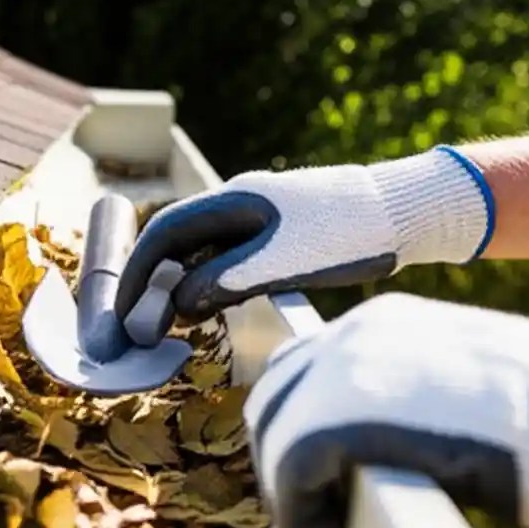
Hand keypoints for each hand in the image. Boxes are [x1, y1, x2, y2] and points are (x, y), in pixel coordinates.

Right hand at [115, 146, 495, 325]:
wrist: (407, 212)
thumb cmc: (347, 235)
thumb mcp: (282, 263)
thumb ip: (225, 281)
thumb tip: (175, 304)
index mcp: (235, 200)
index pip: (165, 233)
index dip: (137, 273)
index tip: (122, 313)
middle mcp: (239, 202)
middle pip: (177, 241)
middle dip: (151, 283)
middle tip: (137, 327)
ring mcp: (260, 215)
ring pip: (202, 250)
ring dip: (179, 285)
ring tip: (166, 326)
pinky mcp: (280, 231)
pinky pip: (227, 255)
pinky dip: (208, 282)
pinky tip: (208, 308)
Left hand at [243, 292, 528, 527]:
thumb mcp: (467, 377)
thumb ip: (414, 390)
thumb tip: (389, 432)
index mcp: (386, 319)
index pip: (307, 360)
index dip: (301, 415)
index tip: (316, 461)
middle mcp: (351, 334)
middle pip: (277, 392)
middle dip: (284, 449)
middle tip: (308, 500)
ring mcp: (336, 374)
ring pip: (276, 435)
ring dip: (290, 488)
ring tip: (319, 525)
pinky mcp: (330, 423)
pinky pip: (289, 476)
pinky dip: (300, 518)